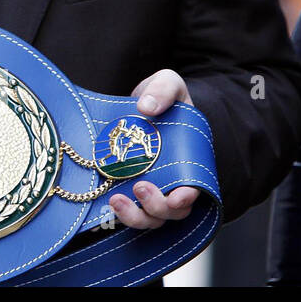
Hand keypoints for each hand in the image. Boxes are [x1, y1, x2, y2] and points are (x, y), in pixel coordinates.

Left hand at [109, 69, 198, 228]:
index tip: (178, 196)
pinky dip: (117, 214)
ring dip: (134, 216)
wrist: (140, 104)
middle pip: (170, 212)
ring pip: (148, 219)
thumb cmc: (161, 96)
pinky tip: (106, 202)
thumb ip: (163, 90)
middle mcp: (170, 182)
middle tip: (141, 187)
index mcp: (189, 162)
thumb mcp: (168, 83)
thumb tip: (146, 107)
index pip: (194, 190)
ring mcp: (147, 188)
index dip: (187, 198)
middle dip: (158, 207)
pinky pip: (124, 211)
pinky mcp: (124, 188)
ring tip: (116, 200)